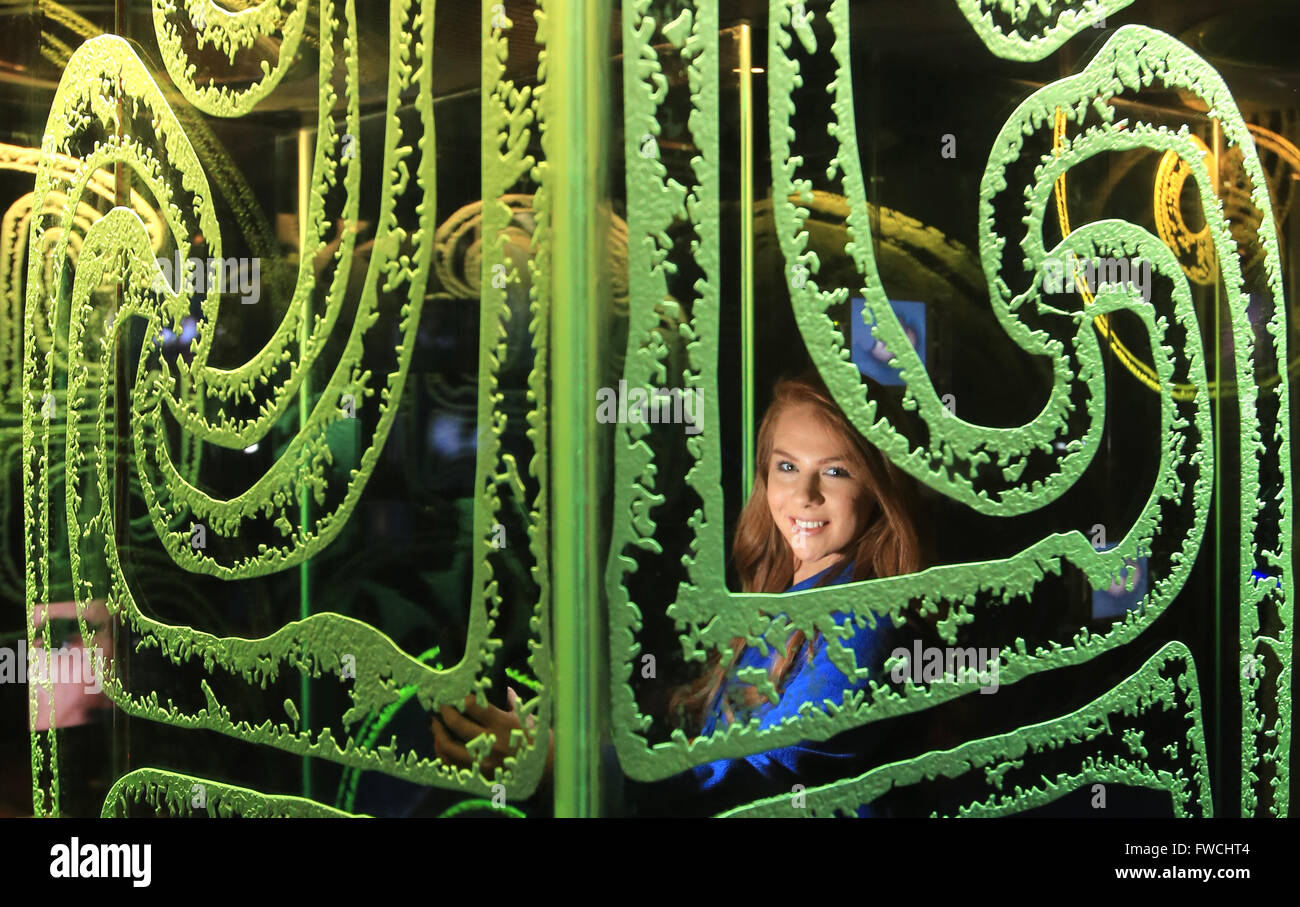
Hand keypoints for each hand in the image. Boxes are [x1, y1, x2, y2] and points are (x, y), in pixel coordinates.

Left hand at [431, 689, 552, 779]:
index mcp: (502, 724)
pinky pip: (452, 764)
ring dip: (438, 732)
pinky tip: (441, 744)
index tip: (455, 692)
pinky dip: (443, 753)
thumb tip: (494, 686)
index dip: (460, 696)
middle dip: (444, 710)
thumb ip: (508, 698)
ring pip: (448, 746)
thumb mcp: (524, 714)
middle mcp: (490, 743)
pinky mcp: (479, 775)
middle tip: (440, 704)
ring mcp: (482, 762)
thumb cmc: (535, 737)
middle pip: (456, 723)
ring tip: (435, 723)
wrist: (546, 768)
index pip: (472, 705)